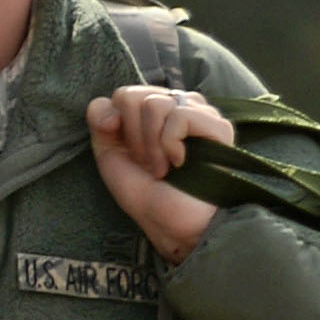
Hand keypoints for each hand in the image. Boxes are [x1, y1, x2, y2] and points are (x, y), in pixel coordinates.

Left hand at [84, 83, 233, 261]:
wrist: (176, 225)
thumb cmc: (147, 194)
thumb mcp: (110, 156)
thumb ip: (101, 123)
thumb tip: (107, 103)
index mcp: (152, 112)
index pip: (123, 94)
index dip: (114, 124)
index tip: (128, 155)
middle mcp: (177, 106)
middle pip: (132, 95)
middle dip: (131, 137)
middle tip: (147, 163)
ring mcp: (200, 114)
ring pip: (154, 103)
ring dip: (150, 145)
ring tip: (162, 168)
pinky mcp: (218, 126)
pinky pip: (178, 115)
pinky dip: (169, 144)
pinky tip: (179, 163)